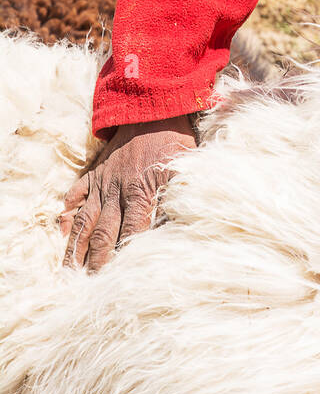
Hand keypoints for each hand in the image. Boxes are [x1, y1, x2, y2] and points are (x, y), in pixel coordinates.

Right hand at [58, 115, 196, 272]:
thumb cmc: (173, 141)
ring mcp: (102, 181)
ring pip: (84, 219)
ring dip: (75, 245)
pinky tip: (62, 225)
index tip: (117, 281)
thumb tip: (176, 228)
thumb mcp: (183, 168)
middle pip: (102, 234)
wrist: (153, 108)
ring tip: (68, 269)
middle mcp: (116, 191)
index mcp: (140, 193)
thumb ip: (176, 198)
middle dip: (95, 262)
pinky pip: (77, 192)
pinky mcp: (96, 171)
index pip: (130, 234)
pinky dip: (68, 208)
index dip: (123, 258)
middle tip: (88, 286)